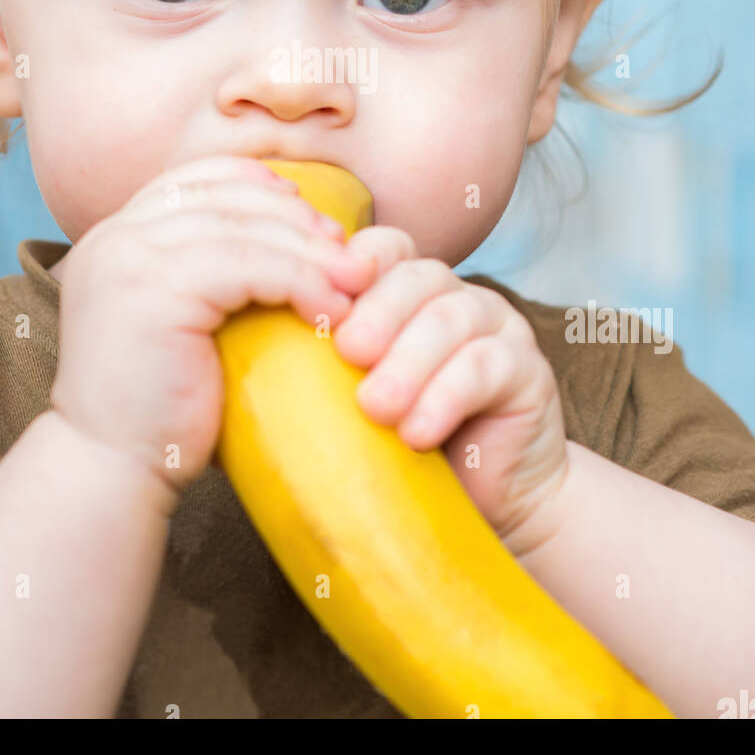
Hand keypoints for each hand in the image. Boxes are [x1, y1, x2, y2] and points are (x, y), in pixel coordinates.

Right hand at [50, 157, 370, 502]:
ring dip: (311, 252)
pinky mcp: (154, 291)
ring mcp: (129, 259)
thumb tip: (291, 242)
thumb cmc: (156, 410)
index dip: (259, 185)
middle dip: (296, 217)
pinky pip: (248, 266)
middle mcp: (115, 237)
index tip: (310, 214)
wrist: (109, 470)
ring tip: (356, 283)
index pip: (196, 179)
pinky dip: (300, 281)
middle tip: (348, 251)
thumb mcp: (180, 324)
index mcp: (116, 237)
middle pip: (226, 197)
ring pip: (244, 229)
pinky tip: (330, 310)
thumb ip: (210, 277)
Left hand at [331, 226, 570, 558]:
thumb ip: (310, 368)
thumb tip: (224, 353)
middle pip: (418, 276)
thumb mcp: (350, 400)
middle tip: (345, 354)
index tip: (317, 297)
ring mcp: (499, 327)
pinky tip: (416, 432)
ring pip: (453, 317)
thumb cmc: (400, 450)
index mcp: (409, 290)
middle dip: (378, 313)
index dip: (353, 262)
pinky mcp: (530, 369)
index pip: (383, 248)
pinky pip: (486, 367)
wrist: (484, 505)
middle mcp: (456, 295)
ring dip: (409, 361)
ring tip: (375, 407)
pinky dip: (446, 398)